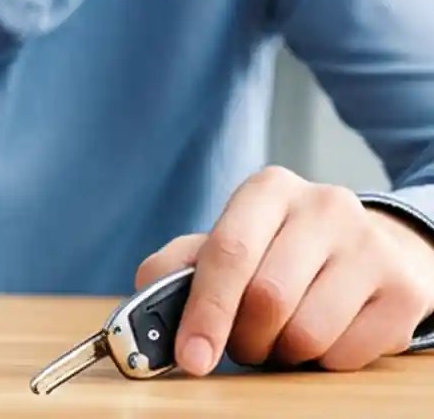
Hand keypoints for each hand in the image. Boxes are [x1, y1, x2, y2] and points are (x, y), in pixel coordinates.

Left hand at [136, 167, 433, 374]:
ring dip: (283, 353)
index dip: (204, 311)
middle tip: (243, 344)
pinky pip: (347, 354)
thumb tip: (147, 292)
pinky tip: (326, 335)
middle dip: (244, 338)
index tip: (190, 356)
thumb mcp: (231, 242)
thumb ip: (181, 263)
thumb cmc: (283, 250)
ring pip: (307, 332)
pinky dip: (324, 361)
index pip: (228, 252)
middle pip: (267, 298)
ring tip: (284, 335)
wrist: (374, 247)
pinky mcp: (404, 290)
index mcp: (269, 190)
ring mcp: (371, 245)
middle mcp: (324, 206)